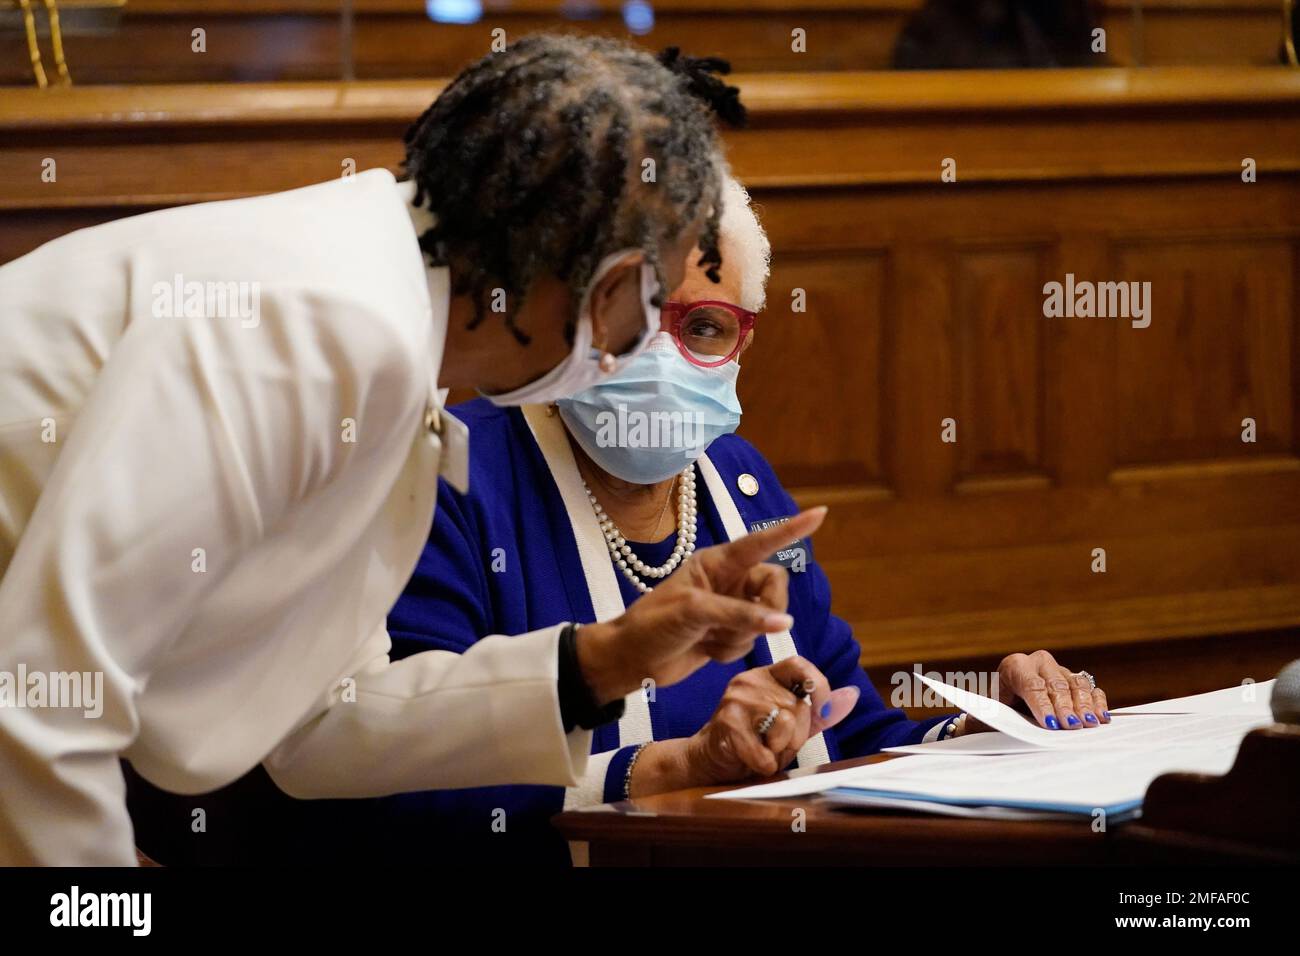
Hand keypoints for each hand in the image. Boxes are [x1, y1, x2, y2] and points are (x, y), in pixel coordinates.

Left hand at [575, 508, 827, 704]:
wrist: (630, 661)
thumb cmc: (652, 624)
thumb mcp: (694, 612)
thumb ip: (740, 614)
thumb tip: (784, 622)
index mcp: (716, 562)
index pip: (760, 543)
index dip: (790, 529)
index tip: (820, 514)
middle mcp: (727, 581)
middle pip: (773, 586)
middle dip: (767, 608)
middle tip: (749, 625)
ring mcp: (728, 608)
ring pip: (765, 619)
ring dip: (741, 636)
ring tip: (709, 639)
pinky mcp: (727, 634)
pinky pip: (751, 641)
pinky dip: (733, 651)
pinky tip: (707, 650)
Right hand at [684, 656, 858, 782]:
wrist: (709, 759)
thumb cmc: (753, 740)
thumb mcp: (791, 725)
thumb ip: (819, 711)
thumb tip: (852, 694)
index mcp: (766, 675)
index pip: (799, 664)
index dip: (818, 685)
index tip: (822, 709)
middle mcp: (749, 681)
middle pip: (796, 706)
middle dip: (796, 736)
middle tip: (777, 745)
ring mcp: (736, 700)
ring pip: (783, 725)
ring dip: (780, 750)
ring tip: (764, 751)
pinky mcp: (728, 724)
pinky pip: (765, 751)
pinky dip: (765, 765)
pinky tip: (753, 761)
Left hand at [965, 650, 1110, 732]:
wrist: (1004, 710)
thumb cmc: (996, 715)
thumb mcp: (990, 716)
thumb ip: (998, 721)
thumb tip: (1006, 731)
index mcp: (1014, 667)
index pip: (1031, 684)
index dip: (1041, 705)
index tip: (1050, 724)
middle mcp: (1038, 663)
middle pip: (1056, 684)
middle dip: (1064, 707)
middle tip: (1072, 726)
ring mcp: (1059, 671)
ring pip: (1076, 684)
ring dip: (1084, 705)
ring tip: (1089, 724)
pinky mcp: (1075, 681)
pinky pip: (1090, 688)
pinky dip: (1097, 702)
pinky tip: (1100, 718)